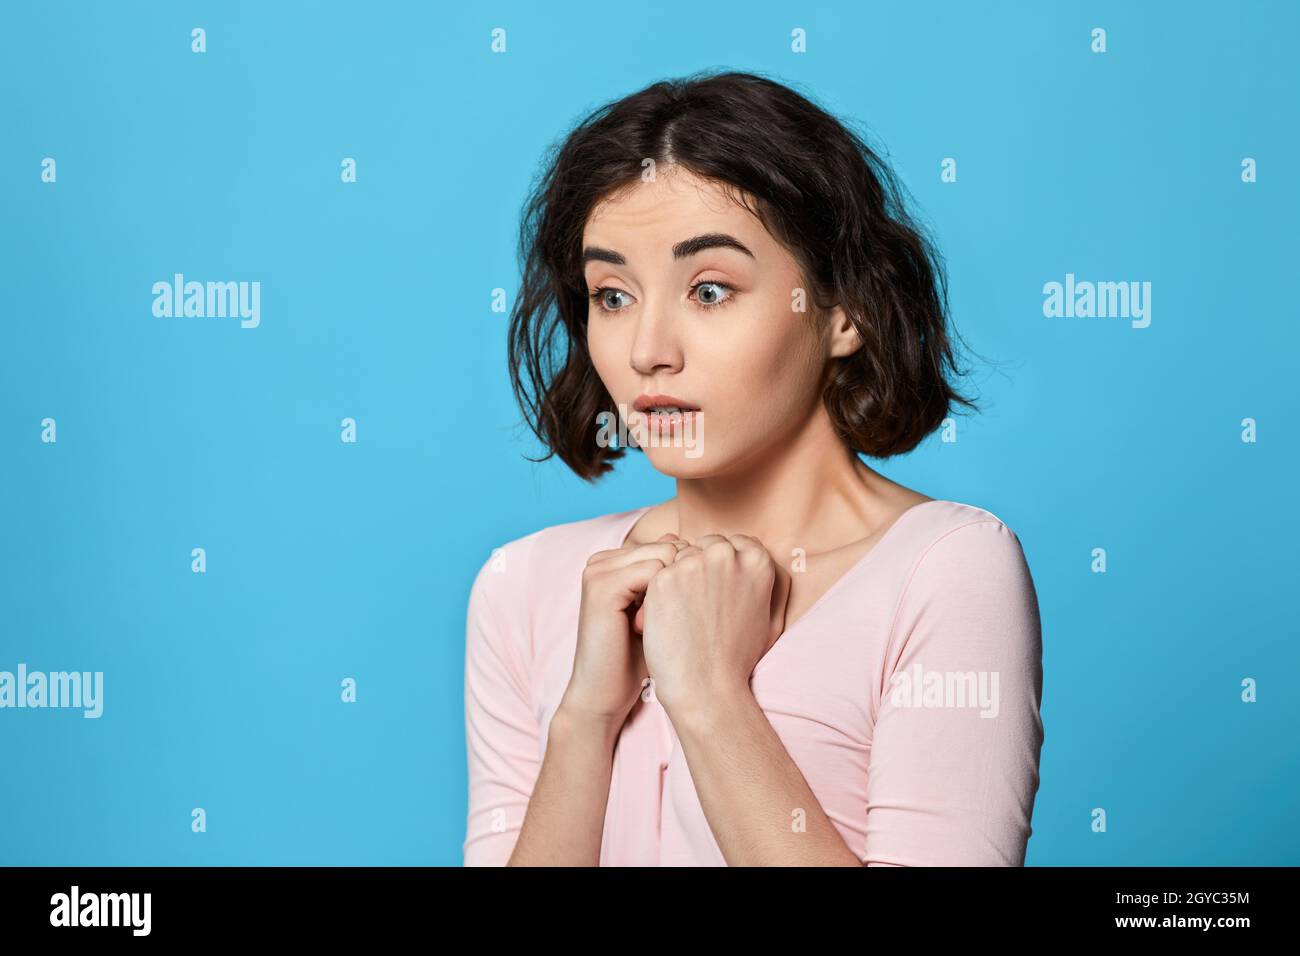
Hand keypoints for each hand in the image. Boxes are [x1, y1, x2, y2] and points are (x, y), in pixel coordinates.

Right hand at [559, 533, 687, 725]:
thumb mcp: (657, 609)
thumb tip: (681, 539)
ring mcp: (598, 571)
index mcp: (611, 562)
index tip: (671, 615)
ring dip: (672, 592)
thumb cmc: (634, 657)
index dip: (682, 579)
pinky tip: (645, 627)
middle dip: (678, 583)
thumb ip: (664, 574)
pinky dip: (661, 601)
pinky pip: (655, 572)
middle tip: (662, 623)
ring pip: (665, 556)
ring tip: (652, 626)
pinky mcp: (602, 587)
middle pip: (669, 547)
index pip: (668, 545)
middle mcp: (601, 561)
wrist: (604, 693)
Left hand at [639, 533, 790, 720]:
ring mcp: (694, 564)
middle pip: (701, 545)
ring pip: (675, 558)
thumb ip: (754, 576)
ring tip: (678, 618)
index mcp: (757, 560)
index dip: (717, 568)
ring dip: (673, 581)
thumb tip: (740, 550)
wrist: (707, 689)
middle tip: (695, 609)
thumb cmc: (736, 657)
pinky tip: (658, 624)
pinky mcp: (663, 578)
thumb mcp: (765, 612)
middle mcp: (727, 555)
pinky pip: (653, 574)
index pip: (729, 543)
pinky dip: (652, 597)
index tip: (713, 595)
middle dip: (694, 568)